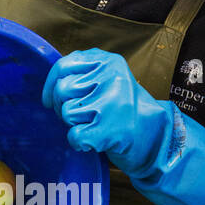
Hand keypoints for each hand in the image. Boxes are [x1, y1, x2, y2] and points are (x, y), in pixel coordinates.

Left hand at [41, 48, 165, 177]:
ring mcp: (110, 104)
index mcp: (109, 62)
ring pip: (66, 113)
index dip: (51, 85)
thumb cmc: (123, 107)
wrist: (154, 134)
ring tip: (94, 124)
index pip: (63, 66)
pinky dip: (79, 142)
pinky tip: (92, 139)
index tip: (50, 99)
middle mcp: (111, 79)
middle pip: (62, 90)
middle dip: (64, 105)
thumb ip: (83, 72)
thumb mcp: (108, 78)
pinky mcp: (108, 129)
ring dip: (74, 124)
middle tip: (81, 114)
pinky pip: (74, 135)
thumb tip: (52, 86)